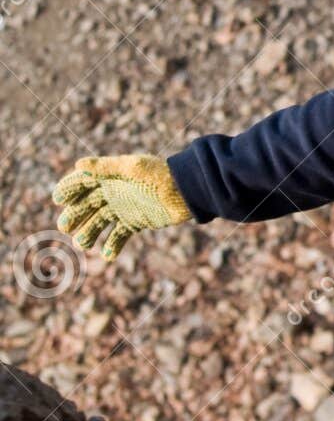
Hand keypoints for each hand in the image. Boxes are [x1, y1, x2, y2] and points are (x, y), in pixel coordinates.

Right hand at [51, 154, 190, 260]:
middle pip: (87, 205)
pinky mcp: (136, 222)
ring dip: (89, 233)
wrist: (188, 191)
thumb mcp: (134, 169)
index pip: (83, 182)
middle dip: (74, 215)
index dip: (69, 189)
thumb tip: (79, 164)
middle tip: (64, 227)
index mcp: (111, 176)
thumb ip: (107, 167)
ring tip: (82, 243)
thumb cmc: (162, 175)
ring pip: (100, 222)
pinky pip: (119, 235)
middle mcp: (114, 192)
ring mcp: (124, 208)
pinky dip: (112, 246)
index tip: (58, 200)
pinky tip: (106, 256)